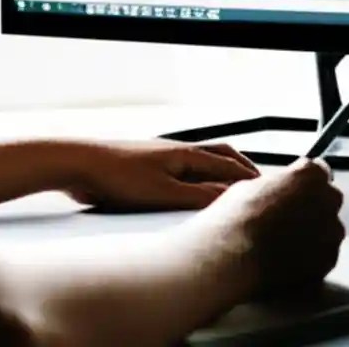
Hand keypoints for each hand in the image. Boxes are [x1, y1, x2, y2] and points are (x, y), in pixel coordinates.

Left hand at [65, 141, 260, 211]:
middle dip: (241, 167)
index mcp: (187, 155)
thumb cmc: (119, 177)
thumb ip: (199, 196)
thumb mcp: (163, 193)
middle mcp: (178, 151)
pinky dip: (200, 174)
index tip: (269, 186)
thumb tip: (232, 196)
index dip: (250, 177)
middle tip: (257, 180)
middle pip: (220, 154)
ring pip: (201, 159)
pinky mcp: (147, 166)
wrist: (79, 163)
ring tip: (230, 181)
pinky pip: (184, 167)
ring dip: (221, 168)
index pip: (229, 166)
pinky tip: (192, 185)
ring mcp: (162, 156)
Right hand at [189, 160, 345, 300]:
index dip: (303, 183)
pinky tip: (286, 262)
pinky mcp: (328, 262)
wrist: (231, 263)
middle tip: (285, 219)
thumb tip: (277, 192)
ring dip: (313, 234)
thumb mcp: (248, 187)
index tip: (294, 191)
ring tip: (282, 245)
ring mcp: (331, 233)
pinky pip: (323, 256)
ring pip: (328, 230)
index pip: (318, 170)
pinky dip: (310, 258)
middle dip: (312, 207)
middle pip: (327, 200)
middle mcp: (328, 201)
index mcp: (309, 175)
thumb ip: (275, 186)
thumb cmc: (233, 223)